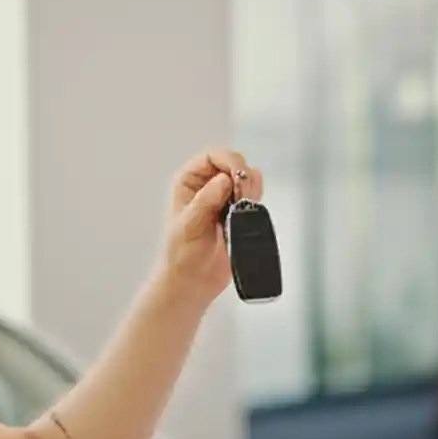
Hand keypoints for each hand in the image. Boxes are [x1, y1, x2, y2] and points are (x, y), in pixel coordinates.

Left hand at [155, 148, 262, 305]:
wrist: (192, 282)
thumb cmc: (181, 255)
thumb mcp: (188, 226)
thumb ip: (205, 201)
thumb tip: (224, 179)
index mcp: (189, 181)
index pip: (212, 155)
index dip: (229, 161)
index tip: (238, 179)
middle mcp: (207, 184)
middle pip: (234, 162)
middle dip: (242, 176)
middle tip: (242, 199)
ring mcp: (224, 197)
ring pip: (247, 177)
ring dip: (251, 189)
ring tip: (242, 210)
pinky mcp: (238, 211)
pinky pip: (254, 195)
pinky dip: (256, 199)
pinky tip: (248, 213)